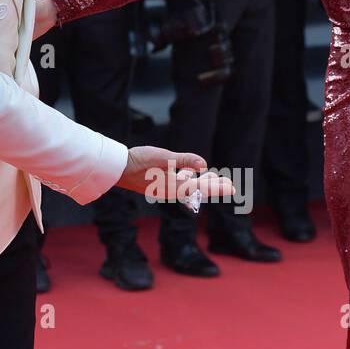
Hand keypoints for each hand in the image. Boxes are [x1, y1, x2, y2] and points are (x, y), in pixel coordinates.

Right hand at [116, 148, 236, 204]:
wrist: (117, 168)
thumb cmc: (138, 161)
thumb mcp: (163, 157)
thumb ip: (184, 160)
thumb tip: (203, 165)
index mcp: (174, 186)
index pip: (201, 187)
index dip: (218, 187)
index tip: (232, 189)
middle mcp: (171, 191)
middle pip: (198, 189)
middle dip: (214, 187)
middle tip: (230, 187)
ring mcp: (165, 189)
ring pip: (190, 187)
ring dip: (203, 183)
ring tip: (216, 180)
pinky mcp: (159, 186)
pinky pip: (180, 185)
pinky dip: (190, 180)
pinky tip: (192, 174)